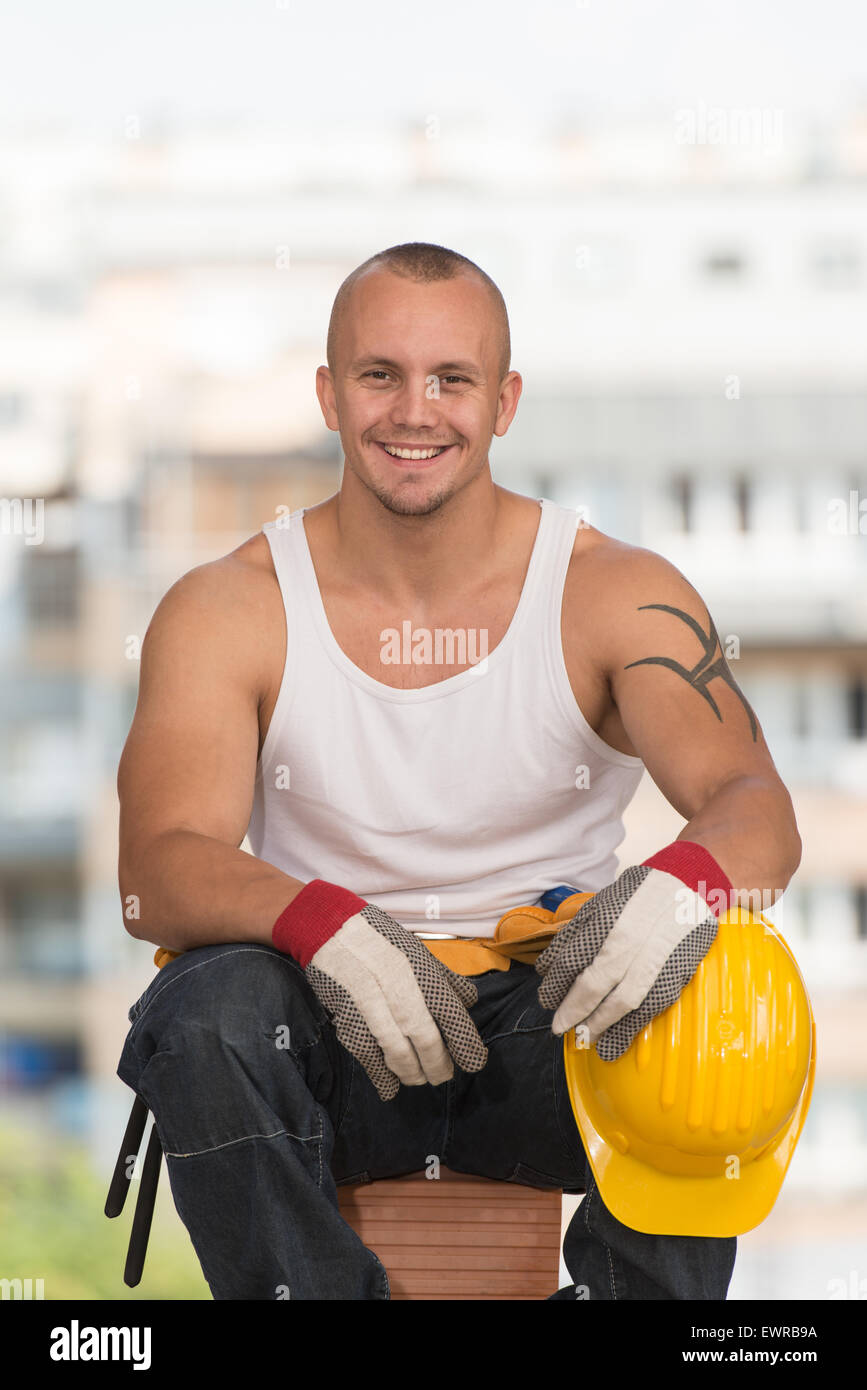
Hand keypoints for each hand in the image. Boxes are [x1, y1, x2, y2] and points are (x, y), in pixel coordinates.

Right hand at [273, 881, 487, 1099]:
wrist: (330, 928)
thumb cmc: (379, 939)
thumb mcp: (419, 950)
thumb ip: (445, 978)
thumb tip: (470, 1001)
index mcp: (422, 971)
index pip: (453, 1016)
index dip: (466, 1045)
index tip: (474, 1063)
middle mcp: (400, 988)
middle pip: (427, 1040)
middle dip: (439, 1065)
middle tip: (443, 1076)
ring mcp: (372, 1004)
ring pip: (398, 1052)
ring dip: (412, 1073)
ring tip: (419, 1079)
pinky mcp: (347, 1015)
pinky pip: (367, 1053)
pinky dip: (379, 1074)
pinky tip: (389, 1086)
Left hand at [535, 842, 729, 1059]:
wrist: (689, 888)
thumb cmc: (637, 898)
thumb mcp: (600, 904)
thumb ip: (574, 936)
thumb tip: (547, 969)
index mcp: (605, 919)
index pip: (571, 961)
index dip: (555, 986)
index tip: (547, 1000)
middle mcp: (629, 939)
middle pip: (592, 985)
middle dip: (572, 1011)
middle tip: (559, 1027)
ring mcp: (654, 957)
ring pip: (621, 1002)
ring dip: (598, 1025)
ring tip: (584, 1039)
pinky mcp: (675, 973)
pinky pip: (648, 1008)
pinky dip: (629, 1029)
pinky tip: (613, 1043)